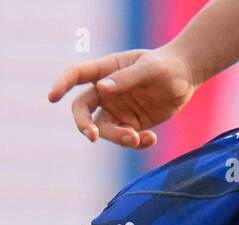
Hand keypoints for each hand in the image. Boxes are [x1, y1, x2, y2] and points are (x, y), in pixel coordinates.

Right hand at [48, 46, 197, 147]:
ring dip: (118, 138)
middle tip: (94, 136)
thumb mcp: (149, 69)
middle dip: (84, 125)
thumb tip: (101, 88)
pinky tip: (151, 139)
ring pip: (105, 130)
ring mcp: (117, 110)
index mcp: (106, 70)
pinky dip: (136, 143)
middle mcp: (106, 92)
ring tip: (138, 138)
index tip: (53, 97)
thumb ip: (126, 78)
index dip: (62, 84)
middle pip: (83, 110)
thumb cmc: (167, 66)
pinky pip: (126, 139)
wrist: (185, 77)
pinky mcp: (131, 125)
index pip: (77, 75)